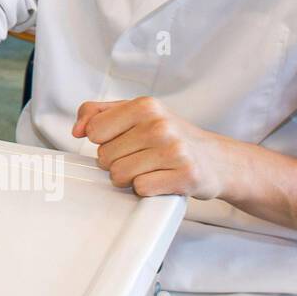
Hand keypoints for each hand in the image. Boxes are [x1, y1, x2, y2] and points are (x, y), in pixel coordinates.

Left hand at [74, 97, 234, 199]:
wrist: (218, 160)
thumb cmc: (170, 136)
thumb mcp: (135, 114)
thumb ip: (97, 113)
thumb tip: (77, 130)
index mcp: (145, 106)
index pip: (94, 131)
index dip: (104, 141)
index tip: (122, 140)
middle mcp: (160, 125)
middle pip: (105, 156)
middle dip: (117, 161)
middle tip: (142, 157)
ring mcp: (175, 150)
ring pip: (119, 175)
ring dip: (130, 178)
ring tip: (151, 168)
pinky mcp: (186, 176)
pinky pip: (141, 188)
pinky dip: (146, 189)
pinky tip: (162, 179)